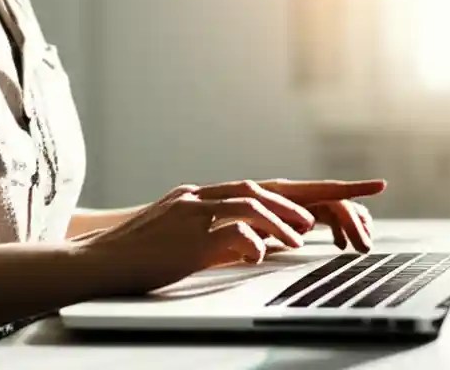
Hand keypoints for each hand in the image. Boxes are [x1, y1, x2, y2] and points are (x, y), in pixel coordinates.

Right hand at [73, 177, 382, 294]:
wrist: (95, 263)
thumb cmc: (137, 259)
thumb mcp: (183, 243)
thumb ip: (217, 238)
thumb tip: (252, 246)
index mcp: (201, 197)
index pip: (261, 187)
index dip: (303, 191)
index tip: (343, 192)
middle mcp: (200, 196)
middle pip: (266, 186)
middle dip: (311, 193)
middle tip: (355, 195)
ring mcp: (192, 210)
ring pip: (252, 200)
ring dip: (283, 218)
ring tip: (303, 236)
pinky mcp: (186, 232)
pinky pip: (232, 228)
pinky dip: (255, 238)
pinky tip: (265, 253)